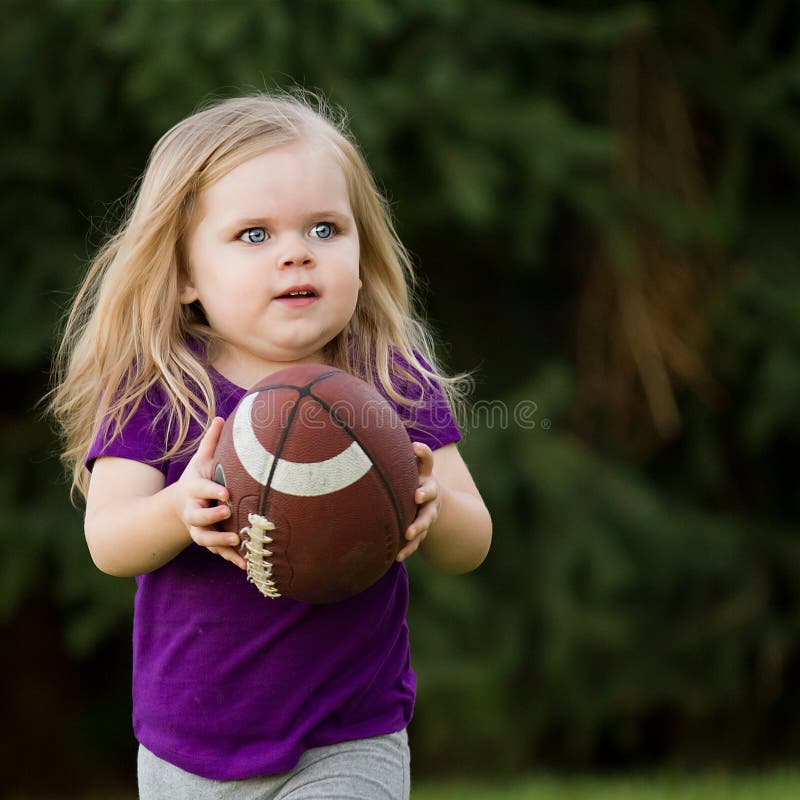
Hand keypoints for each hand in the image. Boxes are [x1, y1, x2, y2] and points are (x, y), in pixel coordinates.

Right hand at [174, 417, 245, 569]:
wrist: (179, 507)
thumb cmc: (197, 480)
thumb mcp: (201, 461)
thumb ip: (211, 442)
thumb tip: (222, 417)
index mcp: (194, 489)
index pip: (201, 490)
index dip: (211, 492)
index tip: (226, 493)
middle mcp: (193, 511)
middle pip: (198, 517)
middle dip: (211, 517)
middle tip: (227, 513)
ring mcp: (199, 529)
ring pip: (205, 539)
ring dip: (219, 542)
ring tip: (236, 542)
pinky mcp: (208, 542)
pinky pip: (218, 553)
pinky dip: (231, 559)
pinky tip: (247, 565)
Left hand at [397, 442, 440, 562]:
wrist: (428, 503)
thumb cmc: (409, 479)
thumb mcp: (407, 465)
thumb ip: (393, 451)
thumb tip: (365, 425)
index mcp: (424, 474)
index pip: (426, 461)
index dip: (422, 453)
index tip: (414, 447)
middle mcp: (429, 493)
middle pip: (430, 492)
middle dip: (424, 493)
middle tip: (417, 496)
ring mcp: (427, 512)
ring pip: (426, 519)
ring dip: (418, 526)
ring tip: (409, 533)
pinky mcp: (421, 529)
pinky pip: (417, 540)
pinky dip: (408, 548)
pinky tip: (398, 556)